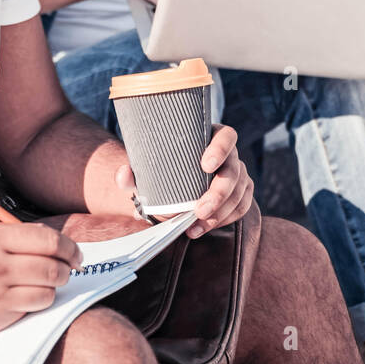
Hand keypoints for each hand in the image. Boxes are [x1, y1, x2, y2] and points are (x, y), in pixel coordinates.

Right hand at [0, 222, 81, 340]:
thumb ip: (13, 238)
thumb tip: (52, 242)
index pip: (47, 239)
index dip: (68, 247)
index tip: (74, 253)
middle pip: (53, 267)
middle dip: (67, 269)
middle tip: (67, 270)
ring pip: (47, 291)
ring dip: (53, 289)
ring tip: (45, 284)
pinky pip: (30, 310)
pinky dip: (34, 304)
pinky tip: (23, 298)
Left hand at [114, 123, 253, 238]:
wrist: (168, 184)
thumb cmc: (160, 169)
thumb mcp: (145, 169)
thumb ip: (132, 172)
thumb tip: (124, 175)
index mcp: (211, 136)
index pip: (226, 136)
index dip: (220, 149)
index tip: (205, 165)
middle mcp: (229, 154)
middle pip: (234, 171)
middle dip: (218, 194)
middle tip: (198, 210)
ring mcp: (238, 173)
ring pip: (239, 192)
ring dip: (221, 212)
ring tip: (196, 225)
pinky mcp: (240, 192)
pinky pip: (241, 206)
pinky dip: (225, 219)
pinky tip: (204, 227)